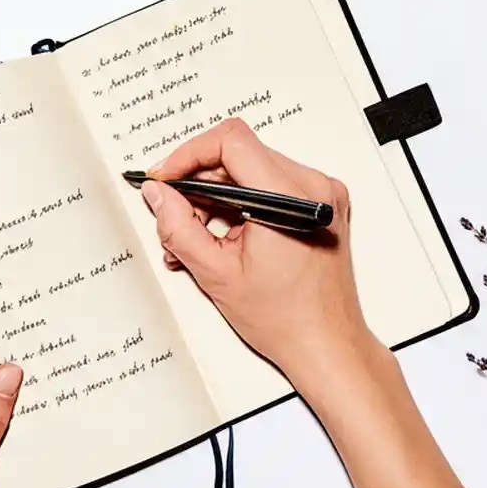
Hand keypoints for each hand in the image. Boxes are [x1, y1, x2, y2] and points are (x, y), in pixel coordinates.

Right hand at [143, 118, 373, 379]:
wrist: (328, 346)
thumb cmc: (285, 320)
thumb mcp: (217, 274)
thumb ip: (179, 227)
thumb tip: (158, 194)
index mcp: (291, 198)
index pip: (231, 141)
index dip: (189, 154)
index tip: (166, 179)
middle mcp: (313, 188)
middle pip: (240, 156)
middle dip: (199, 183)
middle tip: (174, 216)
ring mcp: (322, 195)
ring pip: (252, 170)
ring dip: (217, 196)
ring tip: (198, 237)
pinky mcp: (321, 206)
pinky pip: (270, 186)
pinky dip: (241, 204)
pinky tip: (224, 236)